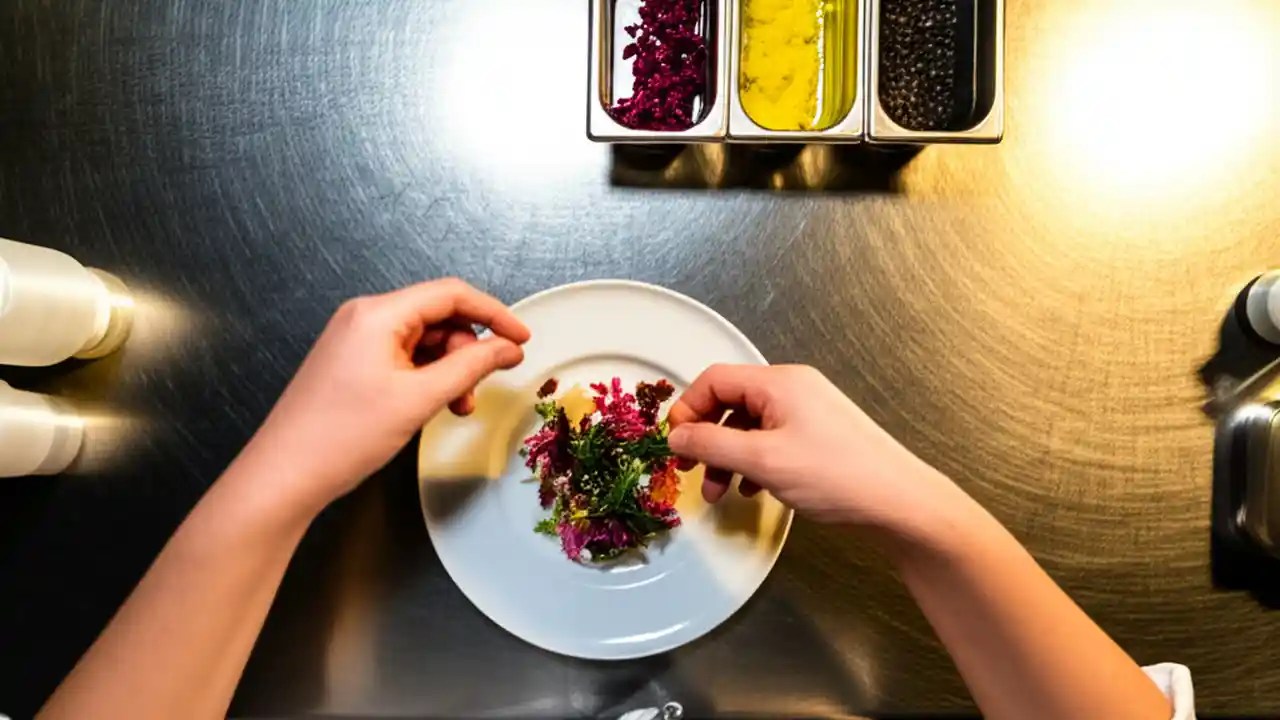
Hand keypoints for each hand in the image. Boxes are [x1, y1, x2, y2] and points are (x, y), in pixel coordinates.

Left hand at [238, 279, 529, 512]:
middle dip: (467, 351)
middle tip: (477, 389)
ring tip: (455, 407)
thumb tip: (507, 347)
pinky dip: (427, 379)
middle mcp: (364, 318)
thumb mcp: (418, 399)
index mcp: (377, 314)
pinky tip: (434, 406)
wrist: (284, 476)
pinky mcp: (352, 364)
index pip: (451, 294)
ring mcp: (356, 341)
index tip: (522, 338)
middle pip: (438, 317)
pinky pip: (404, 359)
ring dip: (450, 370)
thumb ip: (470, 367)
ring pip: (424, 342)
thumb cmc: (341, 437)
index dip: (494, 313)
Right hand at [668, 365, 970, 535]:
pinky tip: (751, 490)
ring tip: (718, 493)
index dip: (688, 409)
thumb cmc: (834, 475)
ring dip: (727, 457)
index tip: (675, 445)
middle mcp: (792, 388)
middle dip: (706, 438)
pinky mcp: (818, 435)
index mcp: (778, 382)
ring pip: (749, 426)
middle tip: (690, 471)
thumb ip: (711, 445)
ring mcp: (807, 411)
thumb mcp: (762, 460)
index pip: (715, 379)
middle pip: (730, 402)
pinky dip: (752, 462)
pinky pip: (770, 440)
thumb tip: (675, 437)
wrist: (898, 501)